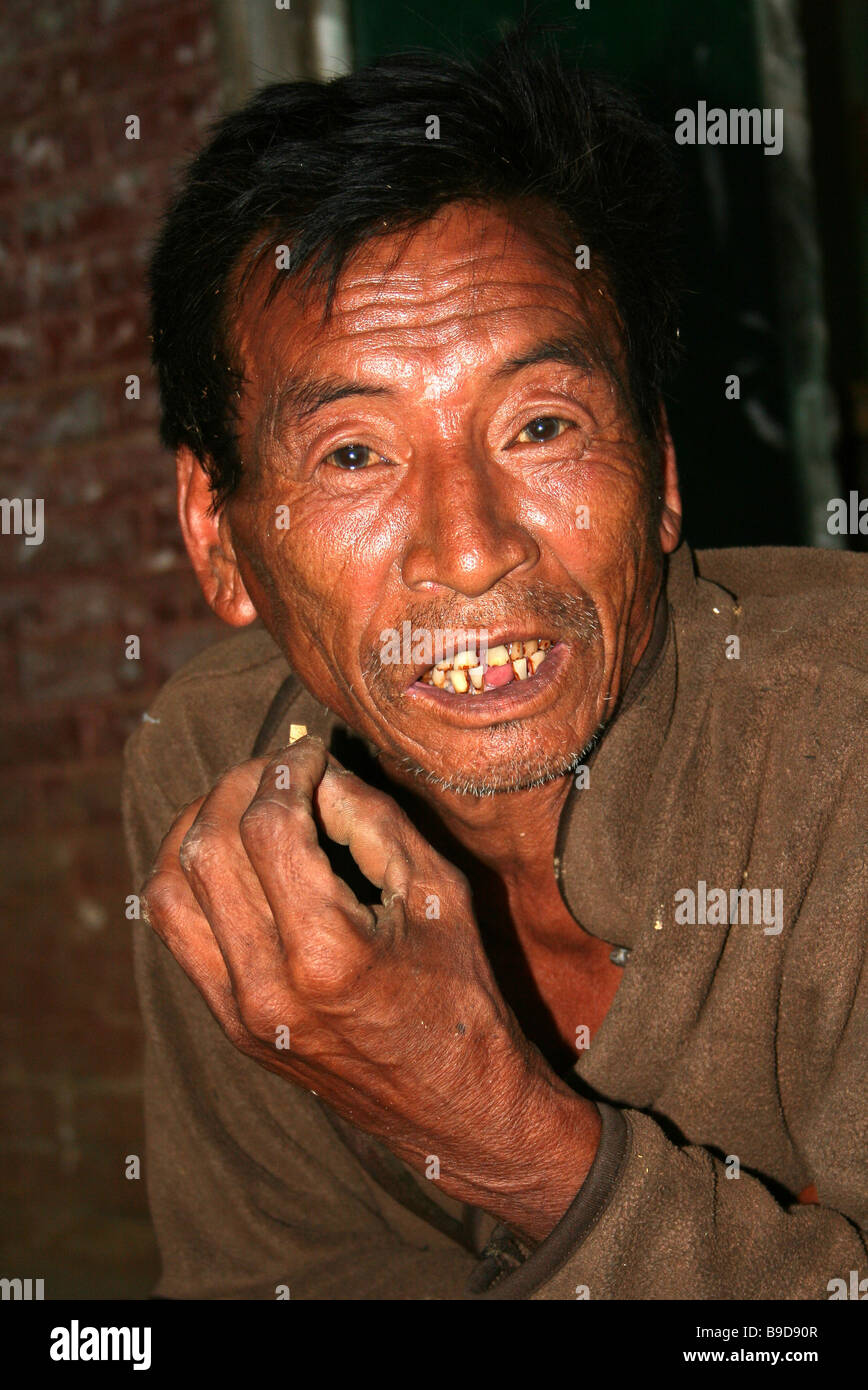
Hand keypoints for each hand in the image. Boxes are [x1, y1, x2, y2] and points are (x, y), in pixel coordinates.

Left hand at [141, 736, 599, 1242]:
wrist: (453, 1108)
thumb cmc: (462, 998)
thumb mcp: (440, 895)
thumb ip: (374, 821)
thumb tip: (318, 773)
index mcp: (326, 955)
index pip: (268, 829)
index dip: (286, 769)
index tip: (312, 750)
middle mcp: (265, 988)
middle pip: (207, 849)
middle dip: (239, 786)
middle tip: (279, 766)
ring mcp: (236, 1012)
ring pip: (168, 890)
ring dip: (198, 827)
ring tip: (244, 801)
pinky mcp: (227, 1022)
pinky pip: (176, 931)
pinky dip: (188, 876)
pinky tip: (228, 851)